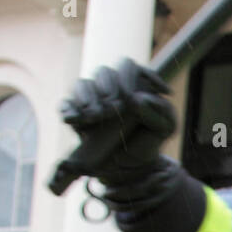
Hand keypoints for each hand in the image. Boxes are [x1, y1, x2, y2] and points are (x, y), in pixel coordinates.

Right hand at [58, 59, 176, 192]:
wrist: (132, 165)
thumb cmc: (151, 140)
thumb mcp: (165, 127)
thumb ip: (159, 111)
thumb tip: (137, 99)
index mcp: (133, 85)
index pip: (127, 66)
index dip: (129, 76)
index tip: (133, 97)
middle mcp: (110, 87)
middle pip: (103, 72)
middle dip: (109, 88)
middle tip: (115, 108)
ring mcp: (91, 99)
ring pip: (82, 84)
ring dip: (88, 97)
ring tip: (95, 116)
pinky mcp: (76, 115)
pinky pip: (66, 105)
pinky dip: (68, 110)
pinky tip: (74, 119)